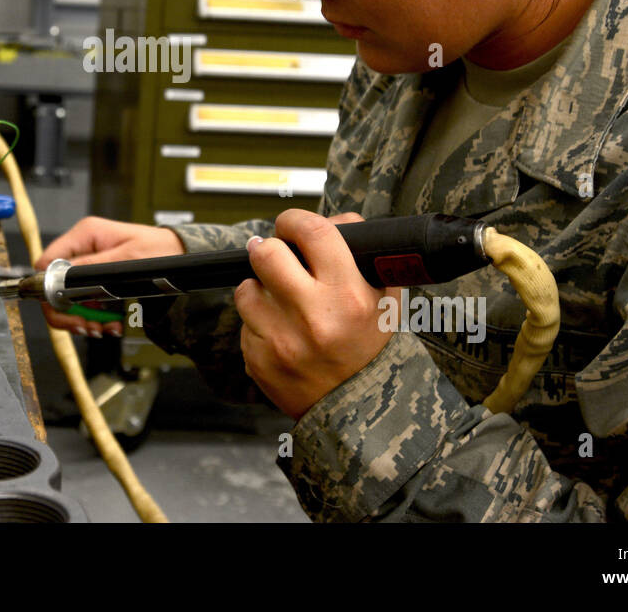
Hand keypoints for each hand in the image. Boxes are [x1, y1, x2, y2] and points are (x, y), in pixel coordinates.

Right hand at [34, 216, 184, 336]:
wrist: (180, 256)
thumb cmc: (160, 250)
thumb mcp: (127, 260)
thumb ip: (92, 268)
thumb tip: (61, 278)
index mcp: (86, 235)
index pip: (47, 263)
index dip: (50, 290)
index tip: (69, 311)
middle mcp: (83, 249)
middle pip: (54, 287)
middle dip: (69, 312)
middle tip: (88, 326)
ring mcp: (88, 265)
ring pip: (68, 300)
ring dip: (85, 319)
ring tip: (105, 327)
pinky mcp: (96, 280)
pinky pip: (85, 303)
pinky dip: (96, 318)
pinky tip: (112, 323)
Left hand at [236, 209, 397, 419]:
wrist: (359, 409)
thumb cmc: (370, 345)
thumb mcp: (383, 295)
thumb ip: (359, 250)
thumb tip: (329, 219)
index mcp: (348, 295)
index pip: (312, 231)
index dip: (294, 220)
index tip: (291, 225)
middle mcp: (313, 317)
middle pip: (266, 253)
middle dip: (269, 250)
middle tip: (277, 257)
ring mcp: (282, 341)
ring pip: (246, 288)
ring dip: (259, 289)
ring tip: (281, 301)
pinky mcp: (259, 361)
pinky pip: (244, 324)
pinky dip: (258, 323)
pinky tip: (281, 332)